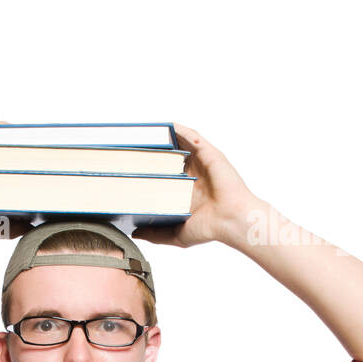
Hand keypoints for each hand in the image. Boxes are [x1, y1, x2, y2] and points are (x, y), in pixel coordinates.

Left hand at [132, 123, 259, 247]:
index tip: (131, 164)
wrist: (231, 221)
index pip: (164, 174)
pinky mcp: (210, 155)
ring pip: (181, 144)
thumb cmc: (209, 228)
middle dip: (155, 150)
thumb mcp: (176, 234)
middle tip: (134, 144)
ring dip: (166, 136)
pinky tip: (168, 126)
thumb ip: (155, 233)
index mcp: (184, 190)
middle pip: (171, 156)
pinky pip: (193, 138)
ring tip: (147, 132)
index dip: (149, 167)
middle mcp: (193, 174)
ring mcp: (202, 163)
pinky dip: (181, 130)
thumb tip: (134, 233)